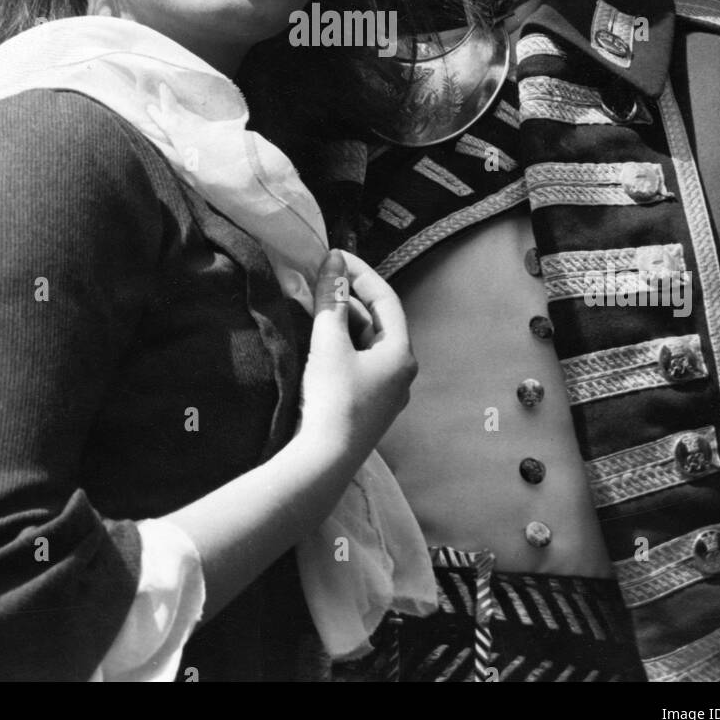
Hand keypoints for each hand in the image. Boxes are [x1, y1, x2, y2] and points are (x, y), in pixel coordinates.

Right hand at [299, 248, 416, 463]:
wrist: (324, 462)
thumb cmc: (333, 398)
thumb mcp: (329, 343)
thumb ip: (332, 300)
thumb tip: (333, 262)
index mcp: (401, 354)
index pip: (386, 299)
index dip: (361, 273)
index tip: (335, 257)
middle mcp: (402, 373)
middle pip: (379, 322)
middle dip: (351, 297)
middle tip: (322, 278)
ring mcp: (387, 394)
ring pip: (368, 344)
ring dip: (345, 321)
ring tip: (317, 304)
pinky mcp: (370, 409)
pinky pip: (360, 365)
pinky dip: (343, 345)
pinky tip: (321, 341)